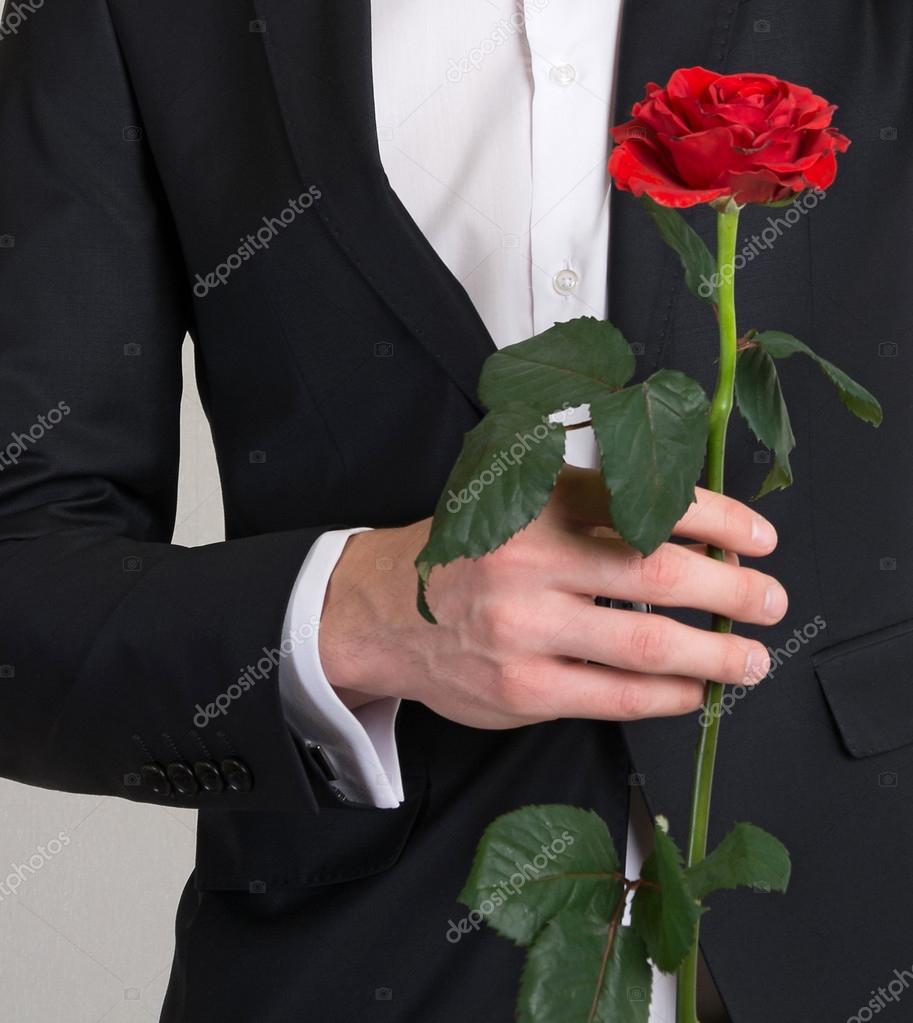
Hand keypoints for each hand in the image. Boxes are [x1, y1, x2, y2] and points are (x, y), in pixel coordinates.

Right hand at [319, 466, 786, 728]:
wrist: (386, 610)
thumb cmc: (470, 553)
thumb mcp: (521, 503)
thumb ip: (594, 509)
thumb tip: (699, 536)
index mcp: (539, 501)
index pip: (651, 502)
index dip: (722, 522)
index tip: (759, 539)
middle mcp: (532, 559)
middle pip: (661, 575)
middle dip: (734, 591)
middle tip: (771, 601)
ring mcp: (524, 628)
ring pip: (647, 645)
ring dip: (716, 654)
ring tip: (751, 659)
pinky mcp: (521, 688)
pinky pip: (616, 697)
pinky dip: (669, 697)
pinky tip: (693, 692)